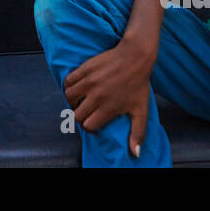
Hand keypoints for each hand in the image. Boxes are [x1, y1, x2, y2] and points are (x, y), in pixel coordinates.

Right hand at [64, 38, 152, 158]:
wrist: (135, 56)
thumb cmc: (139, 84)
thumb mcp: (141, 110)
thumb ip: (137, 132)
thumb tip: (135, 153)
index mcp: (108, 108)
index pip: (88, 125)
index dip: (89, 127)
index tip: (93, 123)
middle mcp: (96, 96)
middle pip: (77, 114)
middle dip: (80, 116)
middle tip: (86, 113)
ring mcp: (89, 82)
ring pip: (69, 97)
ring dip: (72, 102)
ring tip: (79, 101)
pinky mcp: (84, 69)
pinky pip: (68, 81)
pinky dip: (68, 86)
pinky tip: (75, 88)